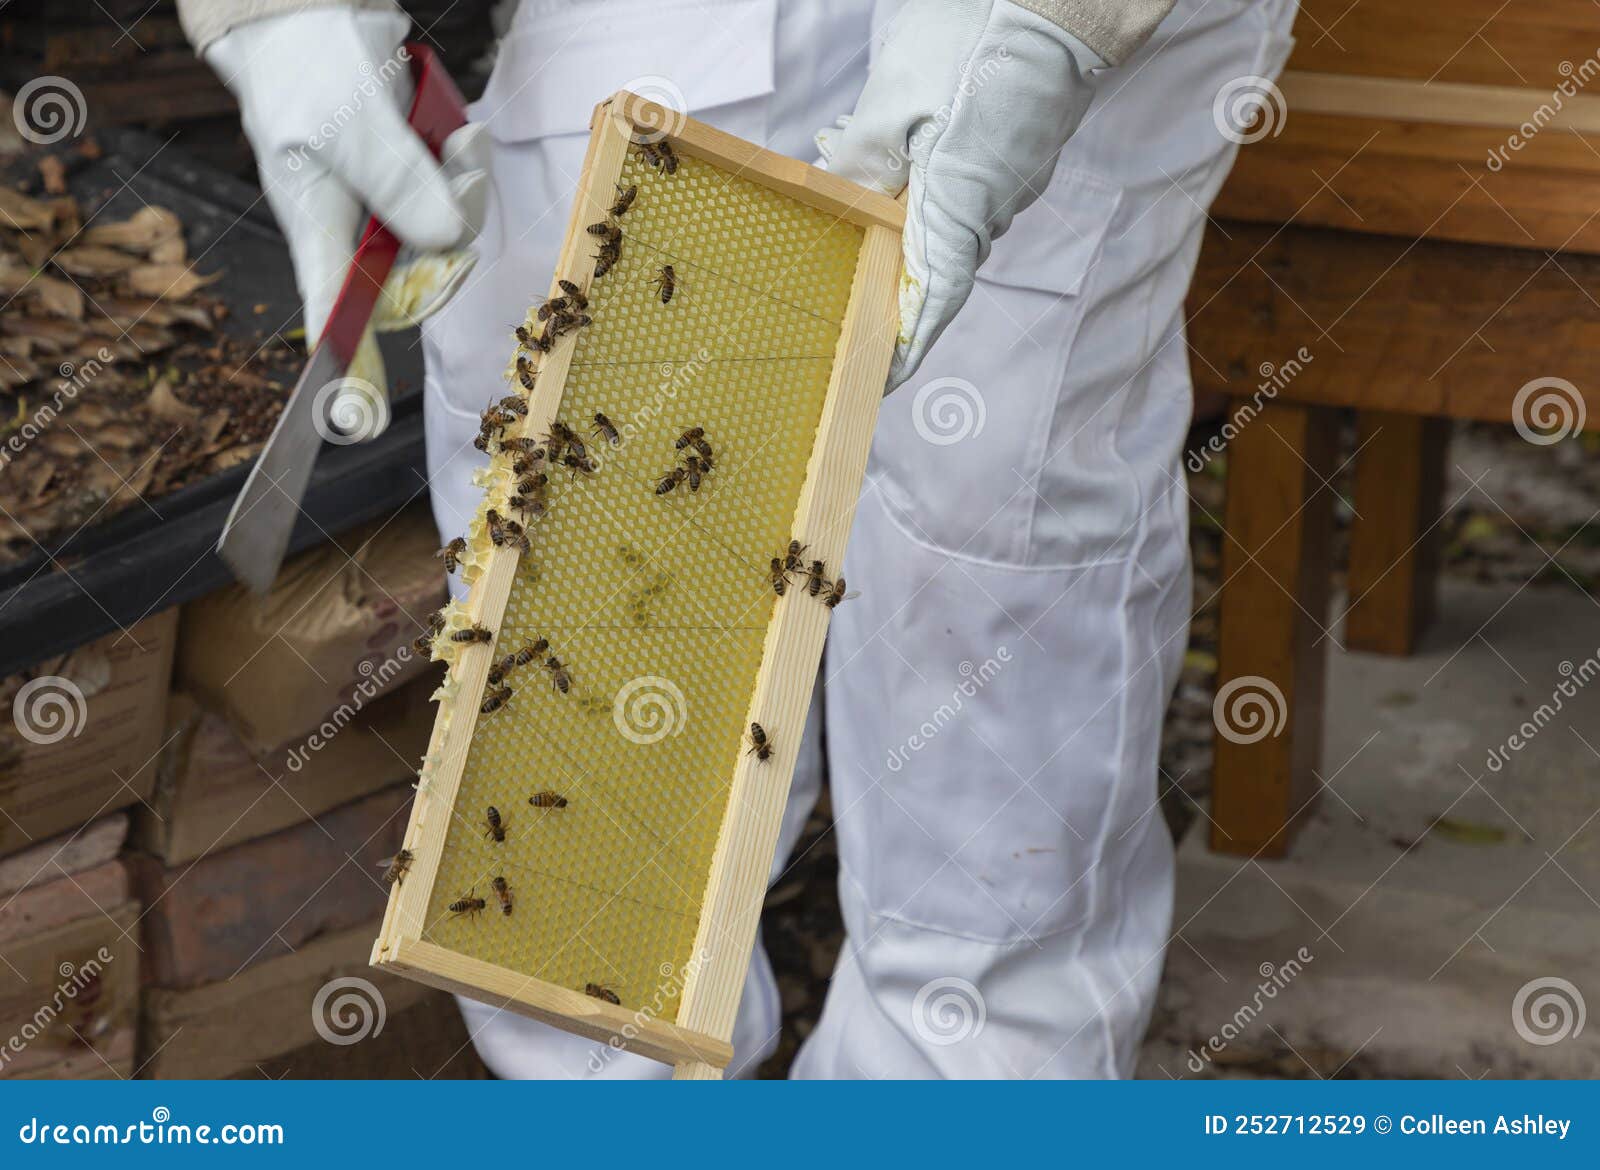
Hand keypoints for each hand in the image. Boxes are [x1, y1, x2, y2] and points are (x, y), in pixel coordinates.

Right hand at [206, 8, 488, 343]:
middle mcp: (355, 232)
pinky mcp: (414, 186)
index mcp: (319, 228)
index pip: (333, 316)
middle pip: (420, 281)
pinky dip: (470, 172)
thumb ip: (399, 185)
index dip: (346, 369)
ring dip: (468, 190)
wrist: (312, 17)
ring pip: (450, 238)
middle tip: (459, 171)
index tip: (356, 416)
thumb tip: (446, 243)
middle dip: (453, 235)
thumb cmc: (308, 68)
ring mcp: (387, 211)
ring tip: (460, 141)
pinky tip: (463, 138)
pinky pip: (459, 202)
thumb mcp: (351, 126)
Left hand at [817, 0, 1099, 388]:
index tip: (876, 381)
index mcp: (959, 211)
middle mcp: (990, 209)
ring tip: (849, 211)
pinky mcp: (1013, 156)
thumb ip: (861, 161)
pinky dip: (922, 194)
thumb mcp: (894, 102)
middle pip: (931, 270)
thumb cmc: (977, 43)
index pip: (930, 304)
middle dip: (885, 286)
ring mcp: (1008, 183)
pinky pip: (961, 193)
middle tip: (839, 300)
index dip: (902, 348)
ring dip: (898, 229)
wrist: (1059, 1)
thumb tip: (840, 198)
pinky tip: (888, 165)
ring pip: (943, 226)